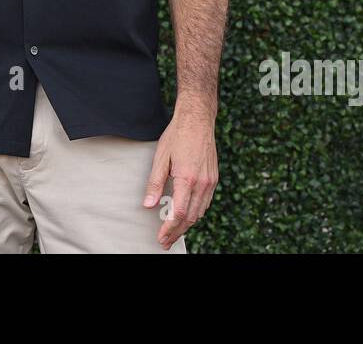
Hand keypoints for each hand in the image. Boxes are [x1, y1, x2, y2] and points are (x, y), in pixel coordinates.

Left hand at [143, 104, 217, 249]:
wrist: (198, 120)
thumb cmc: (177, 135)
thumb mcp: (161, 157)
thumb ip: (155, 183)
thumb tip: (148, 205)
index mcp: (187, 178)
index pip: (179, 213)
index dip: (169, 228)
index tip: (161, 237)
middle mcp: (202, 183)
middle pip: (190, 217)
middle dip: (177, 232)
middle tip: (165, 242)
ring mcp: (210, 181)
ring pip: (200, 212)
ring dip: (187, 225)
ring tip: (174, 233)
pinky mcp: (213, 178)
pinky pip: (205, 202)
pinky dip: (196, 213)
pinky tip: (188, 216)